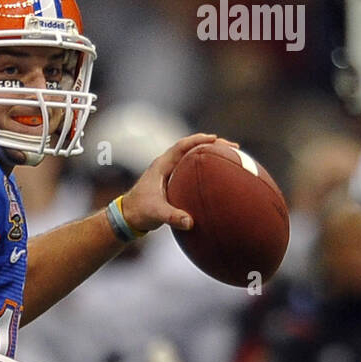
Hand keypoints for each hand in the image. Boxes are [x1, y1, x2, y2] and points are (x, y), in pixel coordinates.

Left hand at [119, 133, 237, 234]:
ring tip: (232, 156)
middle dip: (213, 145)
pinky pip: (193, 169)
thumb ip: (172, 217)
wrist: (127, 217)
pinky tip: (220, 175)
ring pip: (194, 157)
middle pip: (192, 148)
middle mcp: (167, 165)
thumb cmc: (139, 213)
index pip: (182, 146)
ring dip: (211, 154)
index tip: (215, 139)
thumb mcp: (156, 214)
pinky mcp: (174, 181)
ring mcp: (171, 172)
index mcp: (162, 165)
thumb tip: (190, 222)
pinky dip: (207, 168)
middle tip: (234, 147)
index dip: (199, 140)